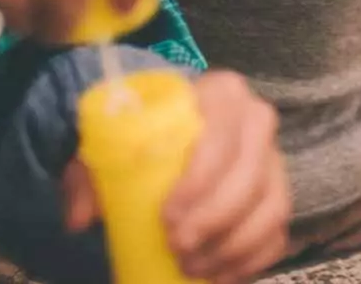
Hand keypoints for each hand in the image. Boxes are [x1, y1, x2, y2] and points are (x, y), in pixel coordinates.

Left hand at [61, 71, 289, 283]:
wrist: (172, 136)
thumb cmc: (139, 140)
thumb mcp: (106, 148)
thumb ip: (88, 178)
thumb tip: (81, 219)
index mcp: (220, 95)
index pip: (221, 137)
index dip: (200, 181)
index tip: (166, 217)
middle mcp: (257, 120)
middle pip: (251, 176)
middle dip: (215, 220)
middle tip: (178, 249)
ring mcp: (274, 159)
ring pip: (271, 207)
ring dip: (233, 246)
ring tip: (193, 267)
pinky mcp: (278, 193)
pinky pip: (278, 232)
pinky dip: (253, 261)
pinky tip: (220, 277)